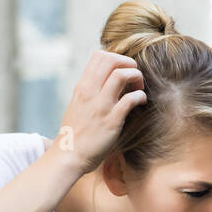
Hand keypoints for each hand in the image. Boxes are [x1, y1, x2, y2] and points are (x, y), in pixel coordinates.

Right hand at [55, 49, 146, 174]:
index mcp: (82, 86)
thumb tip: (104, 83)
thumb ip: (90, 92)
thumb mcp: (78, 105)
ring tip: (139, 89)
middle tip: (134, 77)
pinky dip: (140, 97)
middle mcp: (90, 92)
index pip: (99, 56)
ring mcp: (101, 105)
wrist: (69, 155)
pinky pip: (130, 99)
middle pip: (111, 60)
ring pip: (122, 75)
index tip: (123, 71)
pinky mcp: (112, 120)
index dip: (117, 58)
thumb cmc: (75, 133)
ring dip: (136, 77)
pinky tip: (141, 102)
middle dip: (128, 63)